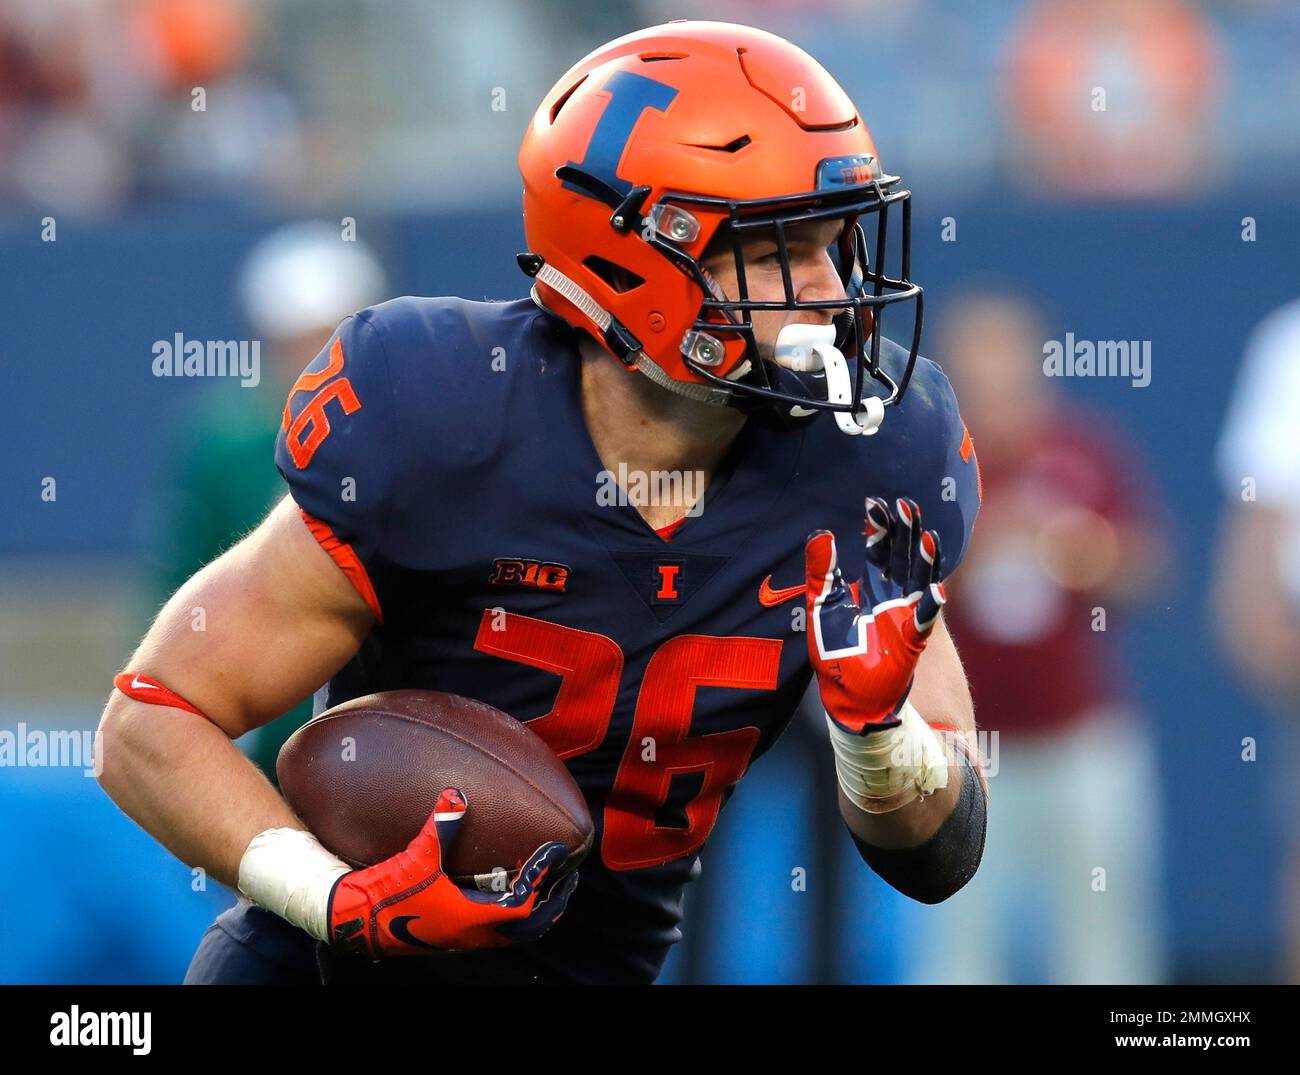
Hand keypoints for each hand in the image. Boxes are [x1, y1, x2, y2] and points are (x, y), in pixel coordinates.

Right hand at [328, 788, 577, 957]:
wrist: (354, 923)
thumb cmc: (384, 894)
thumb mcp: (416, 857)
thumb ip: (441, 825)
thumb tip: (457, 792)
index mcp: (470, 918)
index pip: (524, 902)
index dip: (544, 877)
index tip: (558, 853)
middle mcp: (473, 934)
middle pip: (530, 927)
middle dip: (553, 902)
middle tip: (568, 878)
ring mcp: (464, 938)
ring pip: (515, 932)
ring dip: (536, 911)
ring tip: (549, 888)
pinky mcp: (453, 935)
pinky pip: (497, 930)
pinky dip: (513, 914)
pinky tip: (508, 892)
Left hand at [805, 496, 946, 733]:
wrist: (845, 697)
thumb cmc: (834, 654)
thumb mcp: (821, 606)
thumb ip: (822, 572)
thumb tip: (821, 533)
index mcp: (871, 590)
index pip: (878, 552)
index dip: (879, 529)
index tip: (875, 503)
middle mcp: (893, 600)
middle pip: (904, 559)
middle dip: (906, 533)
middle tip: (907, 504)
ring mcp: (905, 620)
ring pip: (920, 583)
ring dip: (925, 562)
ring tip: (929, 538)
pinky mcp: (909, 645)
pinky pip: (922, 624)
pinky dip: (929, 609)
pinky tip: (936, 593)